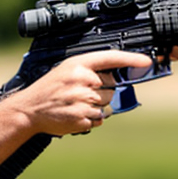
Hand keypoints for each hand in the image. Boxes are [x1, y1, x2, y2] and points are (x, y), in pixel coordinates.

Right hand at [8, 50, 151, 136]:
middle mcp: (83, 81)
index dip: (131, 59)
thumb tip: (116, 78)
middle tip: (81, 93)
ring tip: (75, 104)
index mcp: (78, 65)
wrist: (29, 110)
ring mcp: (83, 101)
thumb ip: (90, 71)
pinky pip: (98, 120)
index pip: (111, 58)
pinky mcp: (82, 119)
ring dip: (96, 107)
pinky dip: (90, 119)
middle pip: (111, 86)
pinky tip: (74, 114)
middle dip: (101, 91)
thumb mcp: (66, 71)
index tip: (147, 62)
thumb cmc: (50, 89)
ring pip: (106, 105)